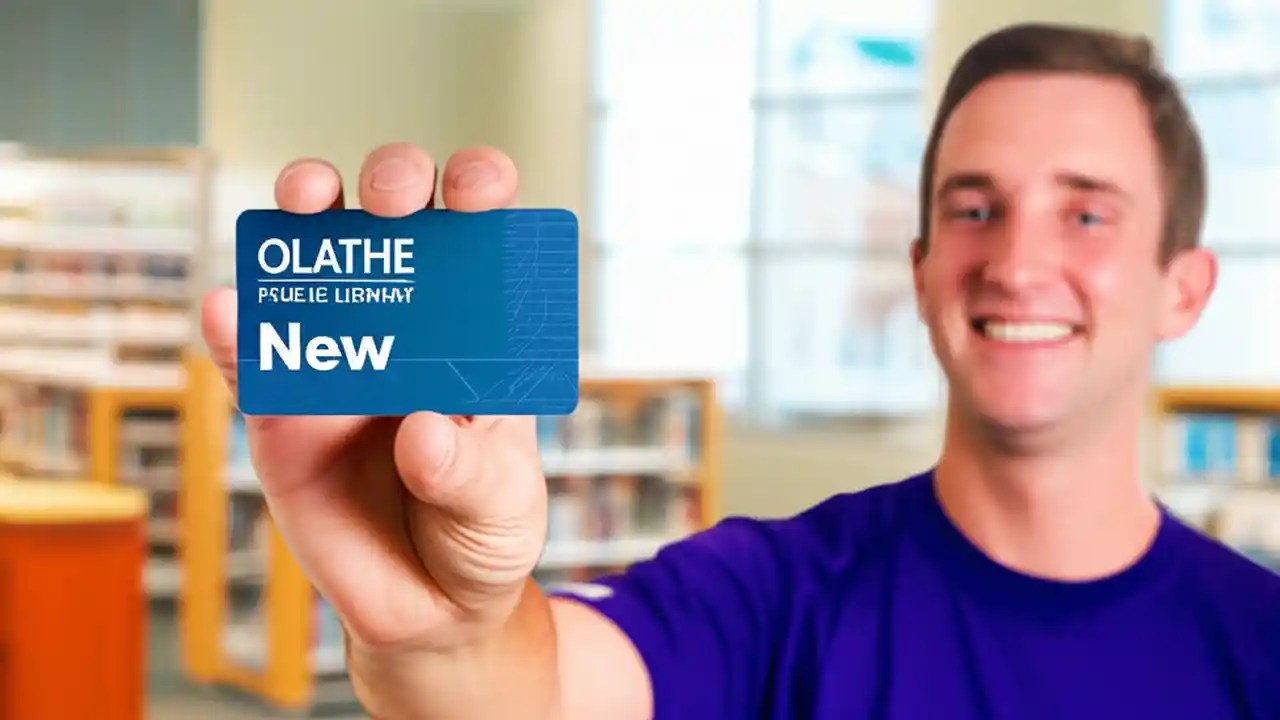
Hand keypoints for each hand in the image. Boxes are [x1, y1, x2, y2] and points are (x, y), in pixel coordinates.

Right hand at [200, 143, 548, 652]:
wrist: (426, 609)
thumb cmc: (483, 534)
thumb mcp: (502, 506)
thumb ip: (468, 471)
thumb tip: (418, 428)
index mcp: (477, 333)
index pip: (480, 238)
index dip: (478, 192)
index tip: (475, 188)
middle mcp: (407, 328)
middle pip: (395, 225)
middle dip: (393, 184)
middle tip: (394, 200)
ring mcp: (337, 362)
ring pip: (312, 267)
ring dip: (304, 220)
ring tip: (304, 204)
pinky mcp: (280, 412)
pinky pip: (250, 361)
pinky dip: (234, 331)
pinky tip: (229, 308)